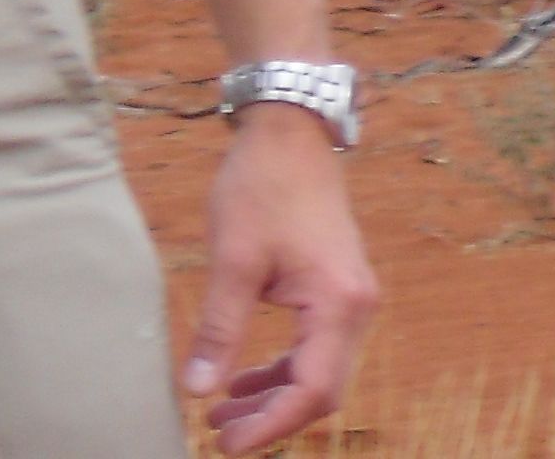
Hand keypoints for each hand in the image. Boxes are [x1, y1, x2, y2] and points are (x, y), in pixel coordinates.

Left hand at [182, 104, 378, 455]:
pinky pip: (316, 347)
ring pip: (319, 371)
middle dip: (271, 418)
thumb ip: (219, 328)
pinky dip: (282, 370)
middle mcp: (357, 305)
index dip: (270, 426)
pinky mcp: (336, 288)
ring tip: (221, 414)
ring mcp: (351, 297)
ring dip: (274, 397)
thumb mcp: (233, 258)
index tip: (225, 444)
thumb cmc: (263, 184)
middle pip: (322, 389)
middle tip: (218, 435)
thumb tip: (197, 390)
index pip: (313, 390)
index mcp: (339, 302)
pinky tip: (242, 378)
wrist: (290, 128)